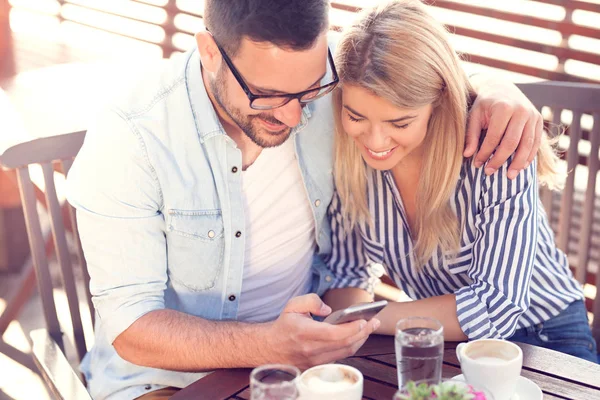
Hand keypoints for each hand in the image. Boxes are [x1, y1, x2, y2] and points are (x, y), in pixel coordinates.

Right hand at [264, 294, 379, 369]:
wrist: (270, 347)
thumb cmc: (284, 325)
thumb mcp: (292, 306)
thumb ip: (310, 301)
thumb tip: (327, 309)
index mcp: (304, 333)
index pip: (333, 334)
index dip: (351, 328)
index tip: (363, 320)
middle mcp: (311, 349)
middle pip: (344, 343)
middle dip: (363, 332)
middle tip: (374, 321)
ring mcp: (315, 360)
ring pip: (345, 352)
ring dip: (360, 339)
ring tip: (370, 327)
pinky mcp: (319, 365)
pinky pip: (340, 356)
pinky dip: (352, 345)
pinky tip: (358, 336)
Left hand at [465, 78, 542, 178]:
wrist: (503, 89)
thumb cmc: (485, 105)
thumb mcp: (474, 115)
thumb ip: (471, 134)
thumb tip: (467, 155)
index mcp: (503, 107)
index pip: (494, 136)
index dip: (485, 152)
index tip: (477, 164)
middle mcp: (521, 110)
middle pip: (512, 142)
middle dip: (500, 160)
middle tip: (489, 172)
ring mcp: (533, 115)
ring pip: (527, 144)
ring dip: (518, 163)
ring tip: (509, 176)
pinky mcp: (539, 120)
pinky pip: (536, 142)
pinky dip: (529, 156)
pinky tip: (520, 167)